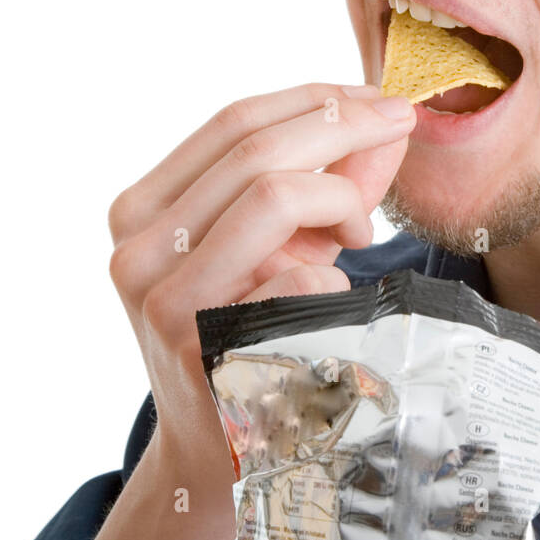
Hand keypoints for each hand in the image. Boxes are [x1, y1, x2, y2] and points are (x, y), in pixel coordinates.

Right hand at [106, 82, 414, 480]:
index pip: (232, 122)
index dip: (314, 98)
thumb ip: (331, 180)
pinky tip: (334, 299)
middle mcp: (138, 249)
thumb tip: (389, 120)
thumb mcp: (285, 243)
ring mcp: (165, 301)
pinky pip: (300, 279)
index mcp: (143, 209)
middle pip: (255, 149)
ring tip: (363, 231)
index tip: (376, 97)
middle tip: (401, 125)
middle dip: (345, 126)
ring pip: (272, 196)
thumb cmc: (258, 327)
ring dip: (341, 200)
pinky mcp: (206, 348)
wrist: (223, 443)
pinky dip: (336, 277)